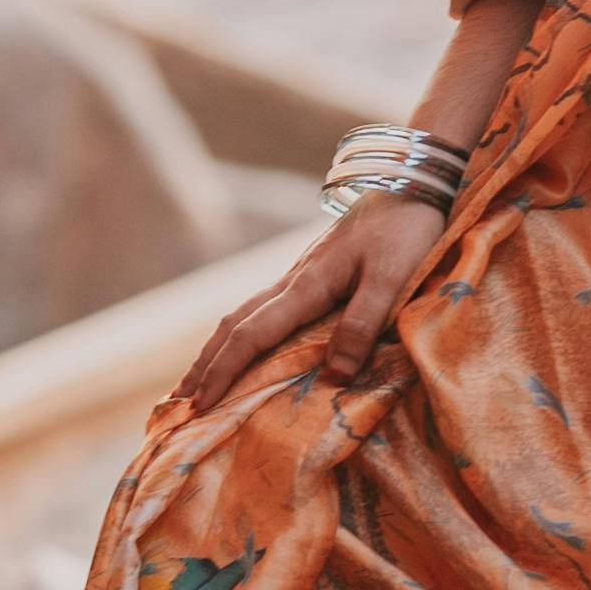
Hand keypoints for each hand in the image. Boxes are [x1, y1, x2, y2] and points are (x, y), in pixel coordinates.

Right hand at [175, 193, 445, 417]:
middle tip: (180, 402)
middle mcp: (293, 282)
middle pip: (234, 325)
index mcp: (306, 286)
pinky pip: (262, 310)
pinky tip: (245, 345)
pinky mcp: (312, 274)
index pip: (251, 335)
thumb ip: (362, 325)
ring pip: (243, 315)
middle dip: (205, 364)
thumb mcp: (392, 279)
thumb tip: (333, 377)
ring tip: (198, 378)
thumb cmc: (405, 232)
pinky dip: (240, 334)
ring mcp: (299, 276)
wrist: (410, 184)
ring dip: (217, 349)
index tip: (201, 405)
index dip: (224, 371)